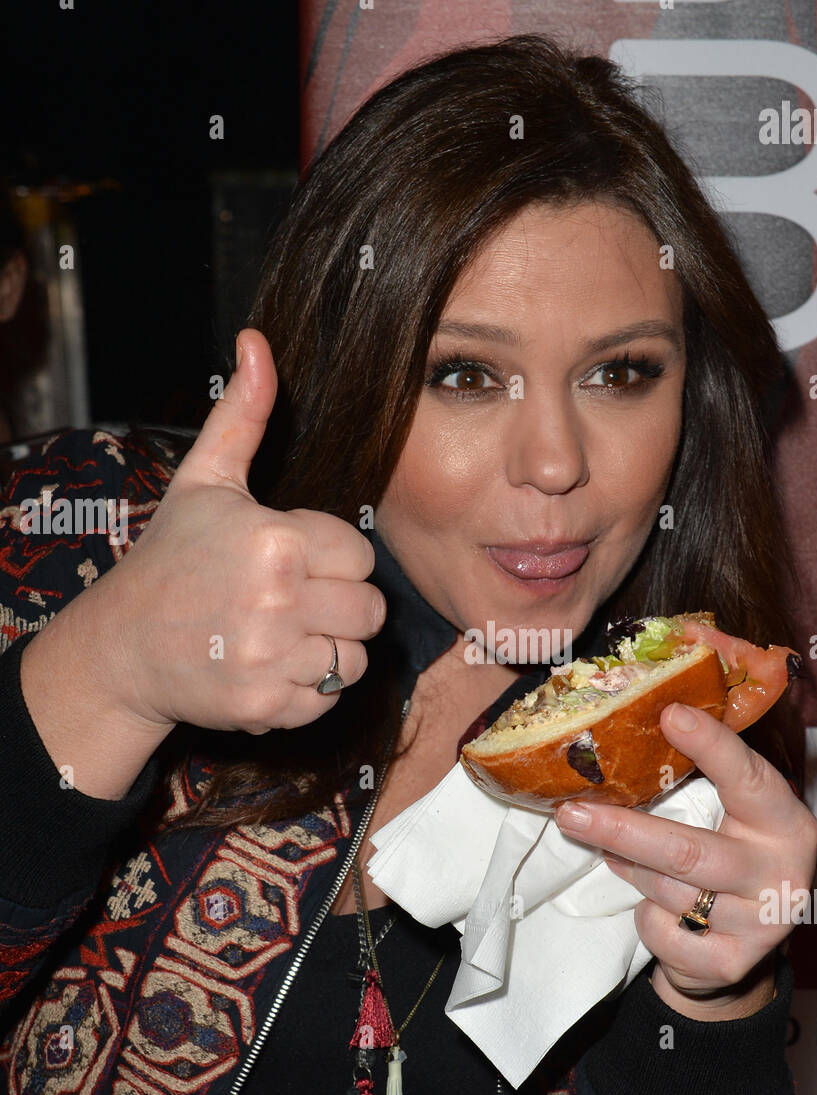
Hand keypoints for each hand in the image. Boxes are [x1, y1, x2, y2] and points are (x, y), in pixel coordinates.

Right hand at [89, 329, 386, 735]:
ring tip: (284, 634)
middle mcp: (278, 601)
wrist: (123, 646)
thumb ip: (243, 416)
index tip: (295, 561)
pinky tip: (271, 666)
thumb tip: (258, 342)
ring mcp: (272, 658)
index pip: (361, 556)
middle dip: (339, 605)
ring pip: (356, 658)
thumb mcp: (204, 480)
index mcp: (276, 540)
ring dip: (329, 650)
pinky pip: (329, 699)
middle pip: (369, 609)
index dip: (334, 558)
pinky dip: (309, 691)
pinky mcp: (267, 705)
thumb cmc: (171, 559)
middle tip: (292, 601)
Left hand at [553, 702, 816, 1018]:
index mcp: (786, 823)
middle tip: (570, 812)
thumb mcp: (734, 818)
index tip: (669, 714)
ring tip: (613, 851)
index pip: (749, 779)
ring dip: (630, 868)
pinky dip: (646, 916)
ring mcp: (759, 925)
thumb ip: (705, 782)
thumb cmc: (729, 858)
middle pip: (687, 851)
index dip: (712, 746)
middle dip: (622, 829)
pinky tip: (654, 906)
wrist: (743, 950)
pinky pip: (661, 931)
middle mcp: (781, 874)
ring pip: (667, 890)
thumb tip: (634, 731)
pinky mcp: (730, 964)